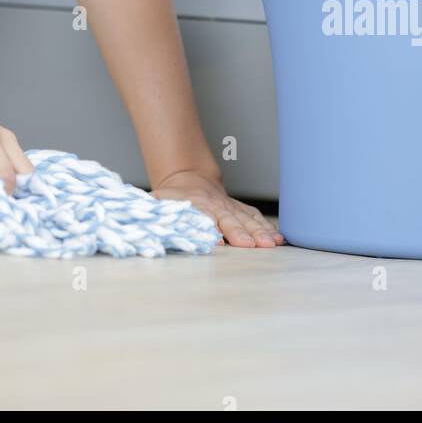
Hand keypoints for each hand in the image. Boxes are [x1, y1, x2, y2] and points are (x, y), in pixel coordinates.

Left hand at [151, 169, 284, 247]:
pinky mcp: (241, 210)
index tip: (217, 240)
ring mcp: (230, 207)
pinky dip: (268, 228)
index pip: (204, 217)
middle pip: (230, 220)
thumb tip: (142, 217)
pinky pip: (256, 218)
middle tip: (251, 246)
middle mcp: (216, 206)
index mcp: (195, 205)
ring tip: (271, 244)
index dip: (211, 228)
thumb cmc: (171, 196)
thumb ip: (150, 210)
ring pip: (247, 219)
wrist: (188, 176)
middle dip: (241, 232)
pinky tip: (278, 239)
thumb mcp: (155, 200)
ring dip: (259, 232)